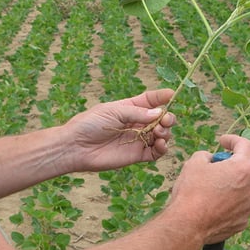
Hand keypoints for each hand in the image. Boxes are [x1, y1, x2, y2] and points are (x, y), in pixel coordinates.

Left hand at [61, 88, 176, 171]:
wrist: (76, 146)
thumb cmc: (90, 123)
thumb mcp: (114, 111)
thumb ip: (137, 113)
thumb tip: (159, 113)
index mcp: (129, 108)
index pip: (150, 100)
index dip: (162, 97)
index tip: (172, 94)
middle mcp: (136, 123)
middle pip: (160, 119)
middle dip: (168, 118)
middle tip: (165, 120)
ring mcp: (137, 139)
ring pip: (161, 135)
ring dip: (166, 133)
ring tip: (159, 132)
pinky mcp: (136, 155)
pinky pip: (155, 152)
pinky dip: (162, 148)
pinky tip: (161, 144)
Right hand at [168, 135, 249, 244]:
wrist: (188, 225)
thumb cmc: (191, 191)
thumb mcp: (194, 163)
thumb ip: (207, 155)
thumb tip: (211, 160)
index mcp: (243, 168)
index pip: (246, 145)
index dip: (233, 140)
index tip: (222, 142)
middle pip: (244, 169)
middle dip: (230, 165)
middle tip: (212, 168)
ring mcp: (249, 206)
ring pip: (242, 189)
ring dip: (230, 185)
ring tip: (209, 190)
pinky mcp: (243, 221)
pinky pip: (237, 206)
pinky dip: (228, 203)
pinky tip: (211, 206)